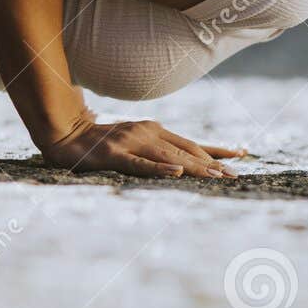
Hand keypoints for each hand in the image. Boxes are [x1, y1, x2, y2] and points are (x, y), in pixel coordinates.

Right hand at [39, 118, 245, 178]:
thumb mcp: (136, 140)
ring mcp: (131, 141)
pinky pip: (140, 164)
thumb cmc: (103, 141)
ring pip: (169, 157)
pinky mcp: (115, 154)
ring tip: (216, 177)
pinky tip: (176, 173)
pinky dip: (159, 169)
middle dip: (212, 163)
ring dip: (195, 168)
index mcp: (155, 130)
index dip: (217, 150)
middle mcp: (148, 131)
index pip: (193, 142)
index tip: (241, 157)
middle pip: (186, 150)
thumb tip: (184, 162)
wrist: (66, 133)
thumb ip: (158, 148)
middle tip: (235, 175)